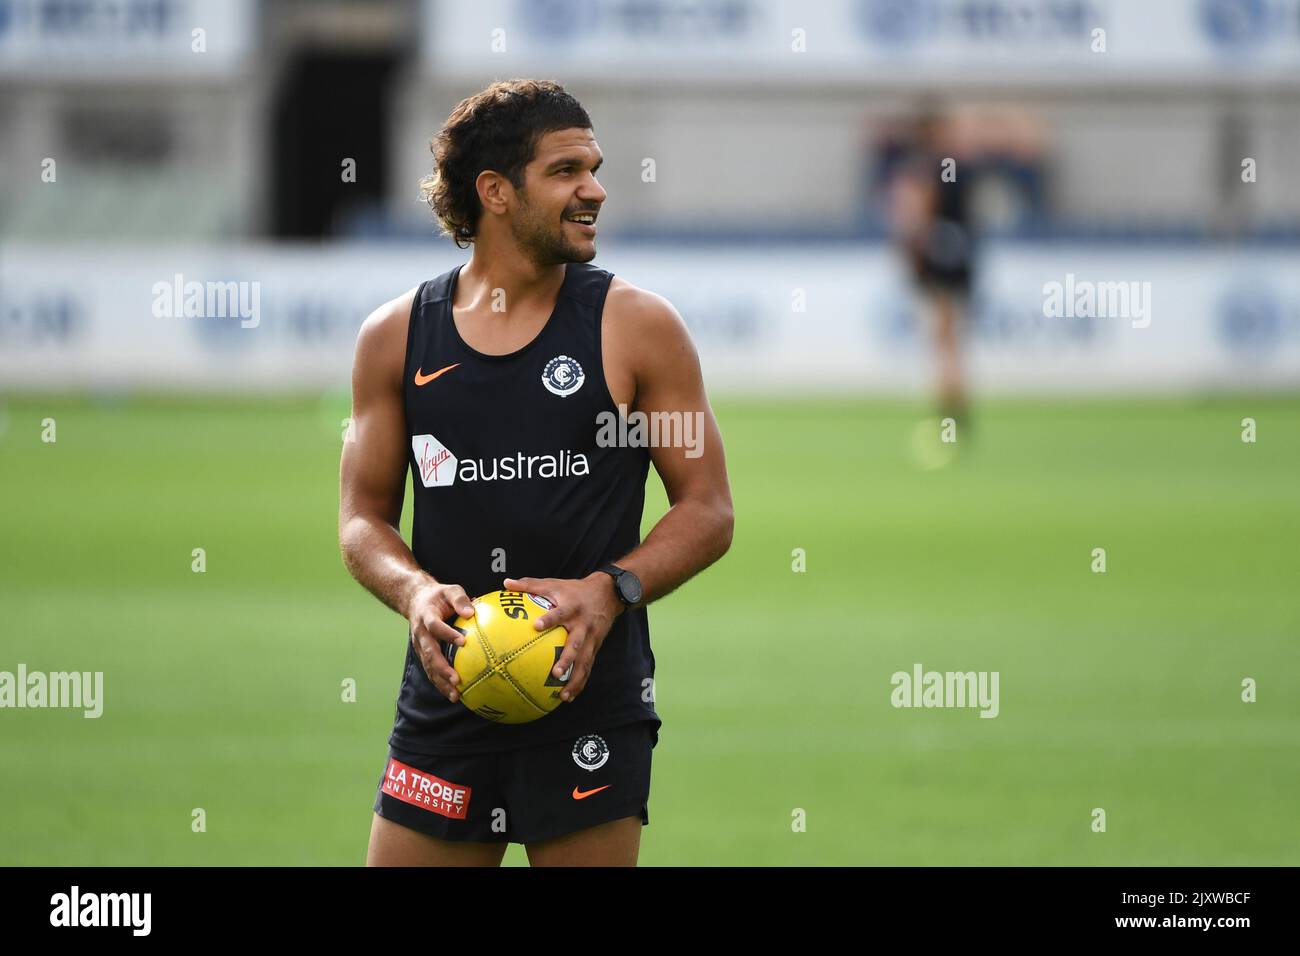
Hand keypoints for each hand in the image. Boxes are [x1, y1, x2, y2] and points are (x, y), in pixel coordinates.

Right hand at [406, 580, 475, 703]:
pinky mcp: (422, 654)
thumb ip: (460, 599)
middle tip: (456, 680)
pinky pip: (430, 670)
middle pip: (429, 653)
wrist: (416, 600)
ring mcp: (420, 645)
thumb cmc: (439, 596)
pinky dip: (440, 684)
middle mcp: (420, 633)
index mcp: (426, 616)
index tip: (463, 642)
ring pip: (428, 666)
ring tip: (455, 695)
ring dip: (440, 682)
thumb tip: (472, 611)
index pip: (435, 626)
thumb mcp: (450, 590)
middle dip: (442, 668)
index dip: (447, 634)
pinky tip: (453, 695)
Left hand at [503, 573, 622, 702]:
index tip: (536, 626)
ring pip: (584, 661)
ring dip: (575, 679)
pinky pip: (588, 667)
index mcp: (572, 608)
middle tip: (556, 672)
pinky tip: (569, 696)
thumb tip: (506, 584)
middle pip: (576, 644)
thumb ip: (530, 585)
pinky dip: (580, 682)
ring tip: (563, 695)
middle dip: (567, 659)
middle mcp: (583, 625)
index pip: (560, 613)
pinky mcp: (595, 648)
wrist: (608, 593)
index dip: (549, 619)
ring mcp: (591, 638)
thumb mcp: (554, 584)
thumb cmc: (575, 589)